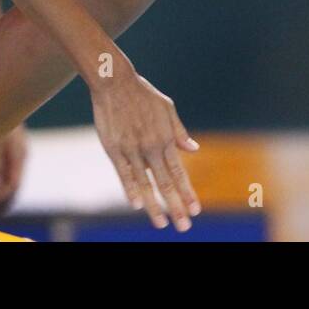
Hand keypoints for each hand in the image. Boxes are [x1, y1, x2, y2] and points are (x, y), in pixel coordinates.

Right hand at [91, 71, 200, 230]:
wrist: (115, 81)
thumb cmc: (142, 94)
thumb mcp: (167, 108)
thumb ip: (179, 132)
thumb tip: (194, 149)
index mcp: (165, 139)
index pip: (179, 173)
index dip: (187, 193)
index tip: (195, 211)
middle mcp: (151, 147)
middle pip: (165, 183)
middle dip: (176, 207)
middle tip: (184, 226)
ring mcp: (132, 149)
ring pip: (145, 183)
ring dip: (154, 206)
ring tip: (161, 224)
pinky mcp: (114, 148)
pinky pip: (123, 173)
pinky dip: (130, 189)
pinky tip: (136, 204)